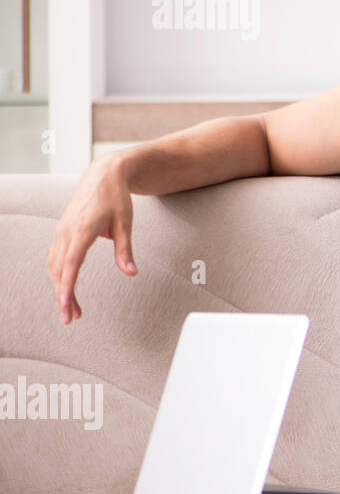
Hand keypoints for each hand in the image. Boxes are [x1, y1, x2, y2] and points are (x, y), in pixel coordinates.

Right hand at [46, 155, 137, 324]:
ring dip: (59, 287)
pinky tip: (65, 287)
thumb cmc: (116, 198)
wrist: (104, 174)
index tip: (66, 304)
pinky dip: (59, 274)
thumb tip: (131, 273)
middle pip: (59, 269)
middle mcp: (66, 231)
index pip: (71, 263)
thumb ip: (125, 250)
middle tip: (70, 318)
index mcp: (82, 229)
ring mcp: (61, 230)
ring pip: (54, 265)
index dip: (67, 285)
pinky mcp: (62, 230)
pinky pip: (55, 257)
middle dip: (62, 295)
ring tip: (71, 308)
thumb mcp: (125, 224)